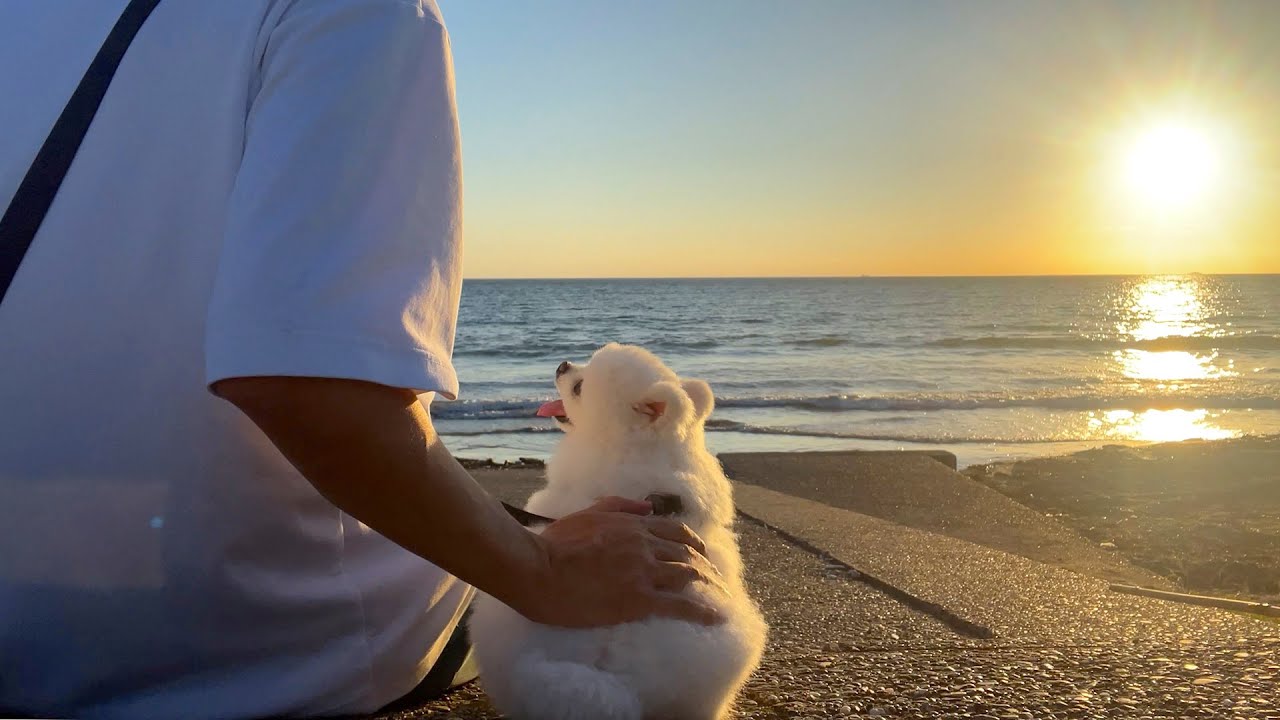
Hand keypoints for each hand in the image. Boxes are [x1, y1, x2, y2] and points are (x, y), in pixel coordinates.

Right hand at [512, 496, 725, 627]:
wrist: (538, 568)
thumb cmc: (554, 543)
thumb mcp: (587, 512)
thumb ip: (619, 505)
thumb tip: (648, 506)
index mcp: (632, 525)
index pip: (675, 532)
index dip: (694, 545)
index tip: (702, 555)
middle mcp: (644, 545)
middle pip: (688, 554)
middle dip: (708, 568)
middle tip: (718, 582)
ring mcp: (643, 572)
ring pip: (689, 576)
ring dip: (710, 587)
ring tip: (722, 598)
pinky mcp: (637, 600)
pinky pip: (679, 606)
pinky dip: (702, 612)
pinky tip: (715, 619)